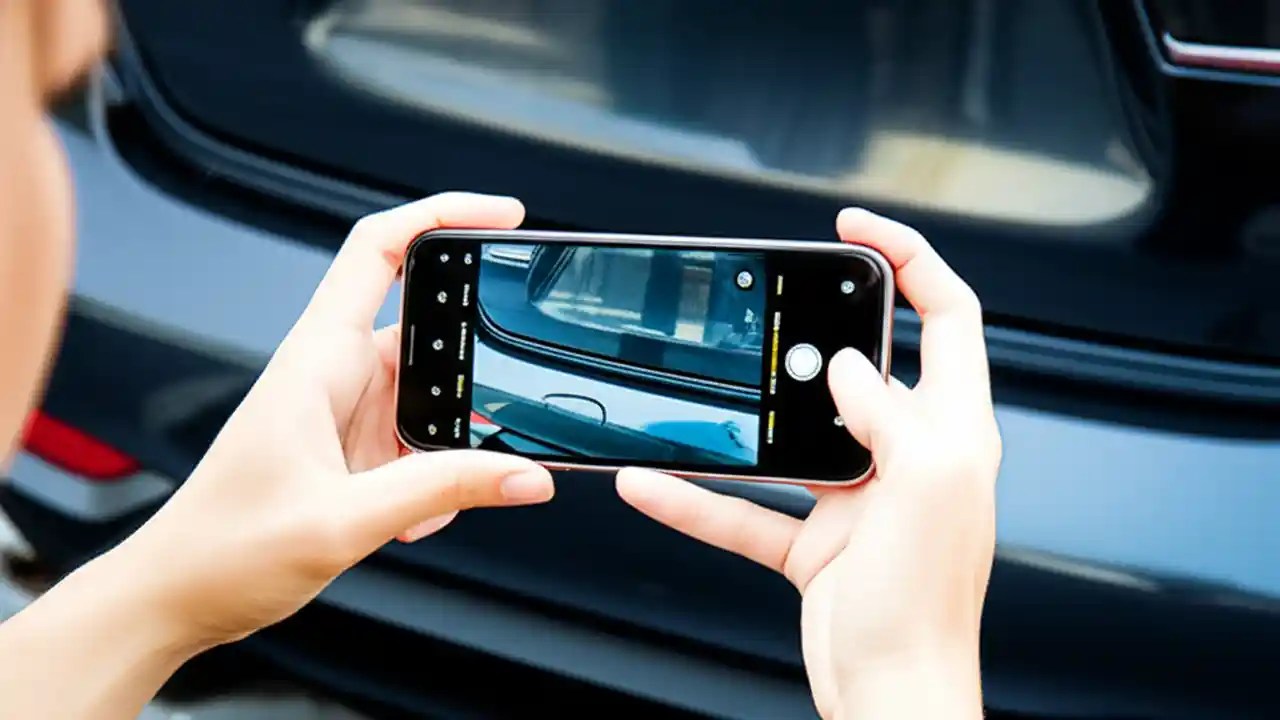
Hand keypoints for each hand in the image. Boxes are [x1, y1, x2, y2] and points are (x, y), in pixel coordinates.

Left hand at [109, 192, 555, 648]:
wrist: (178, 596)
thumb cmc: (222, 548)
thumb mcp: (344, 520)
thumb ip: (443, 492)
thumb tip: (524, 473)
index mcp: (317, 358)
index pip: (379, 249)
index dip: (442, 214)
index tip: (503, 215)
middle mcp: (334, 373)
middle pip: (431, 328)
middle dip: (476, 366)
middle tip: (506, 405)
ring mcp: (348, 411)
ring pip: (435, 394)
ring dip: (454, 441)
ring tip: (447, 489)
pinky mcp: (356, 450)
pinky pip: (422, 442)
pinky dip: (438, 478)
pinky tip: (417, 519)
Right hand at [617, 209, 999, 718]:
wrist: (892, 696)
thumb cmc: (927, 611)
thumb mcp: (925, 489)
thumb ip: (890, 413)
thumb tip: (843, 366)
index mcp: (953, 432)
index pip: (946, 317)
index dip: (909, 259)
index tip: (855, 229)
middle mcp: (908, 456)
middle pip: (860, 366)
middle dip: (811, 332)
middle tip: (767, 306)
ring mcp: (858, 499)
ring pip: (791, 435)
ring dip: (741, 419)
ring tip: (702, 391)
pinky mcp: (816, 541)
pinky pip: (747, 506)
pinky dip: (699, 499)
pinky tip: (655, 486)